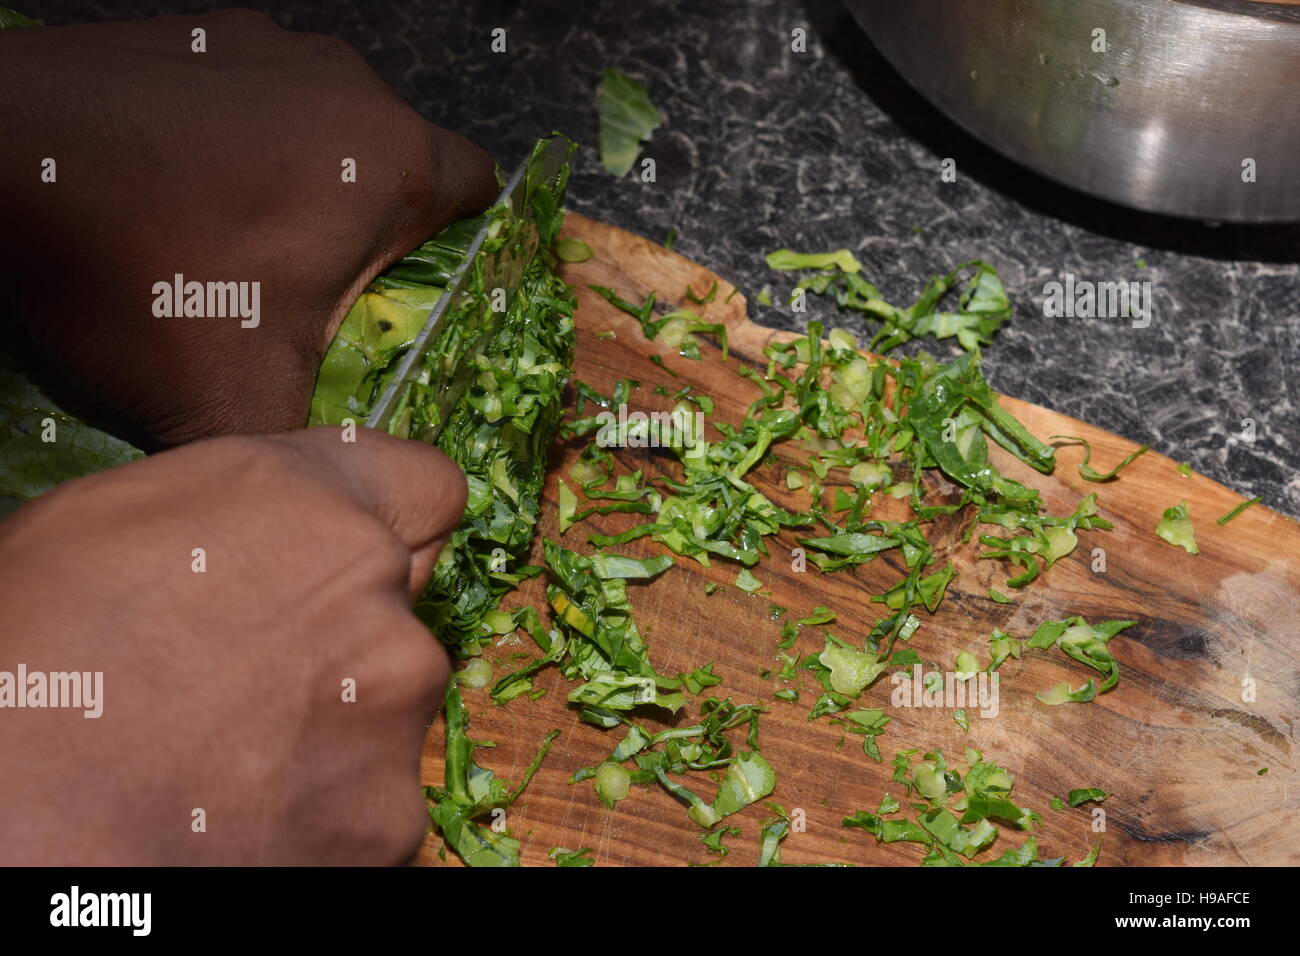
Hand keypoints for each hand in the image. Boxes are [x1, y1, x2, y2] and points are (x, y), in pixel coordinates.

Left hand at [0, 10, 496, 444]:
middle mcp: (344, 85)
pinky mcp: (193, 34)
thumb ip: (305, 451)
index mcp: (390, 161)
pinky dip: (235, 147)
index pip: (480, 191)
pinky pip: (250, 101)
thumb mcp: (234, 400)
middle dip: (368, 227)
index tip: (418, 290)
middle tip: (311, 293)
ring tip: (234, 248)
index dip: (464, 245)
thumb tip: (327, 495)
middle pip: (396, 164)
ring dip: (300, 184)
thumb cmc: (139, 277)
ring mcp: (264, 46)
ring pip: (322, 129)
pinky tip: (177, 198)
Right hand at [0, 427, 465, 863]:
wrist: (6, 818)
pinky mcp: (386, 824)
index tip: (348, 558)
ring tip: (219, 759)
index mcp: (316, 513)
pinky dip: (321, 813)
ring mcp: (393, 723)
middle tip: (236, 681)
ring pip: (385, 712)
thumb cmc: (20, 654)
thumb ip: (246, 517)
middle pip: (397, 613)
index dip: (385, 523)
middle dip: (339, 638)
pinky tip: (235, 818)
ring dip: (331, 730)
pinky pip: (368, 804)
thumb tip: (283, 536)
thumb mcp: (112, 524)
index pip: (426, 488)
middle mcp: (382, 608)